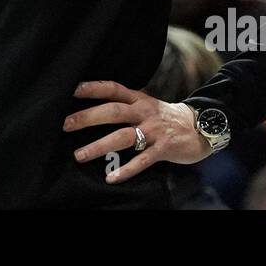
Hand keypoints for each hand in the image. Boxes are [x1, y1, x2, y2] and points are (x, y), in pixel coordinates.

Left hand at [63, 80, 212, 183]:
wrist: (201, 127)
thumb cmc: (165, 118)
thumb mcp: (146, 105)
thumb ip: (125, 105)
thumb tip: (94, 109)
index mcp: (139, 99)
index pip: (113, 89)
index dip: (93, 88)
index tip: (71, 89)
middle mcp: (144, 112)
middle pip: (113, 111)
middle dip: (87, 117)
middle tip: (65, 124)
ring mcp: (154, 130)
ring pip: (123, 137)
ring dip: (99, 146)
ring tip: (80, 155)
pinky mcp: (164, 148)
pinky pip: (142, 160)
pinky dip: (126, 170)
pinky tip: (111, 178)